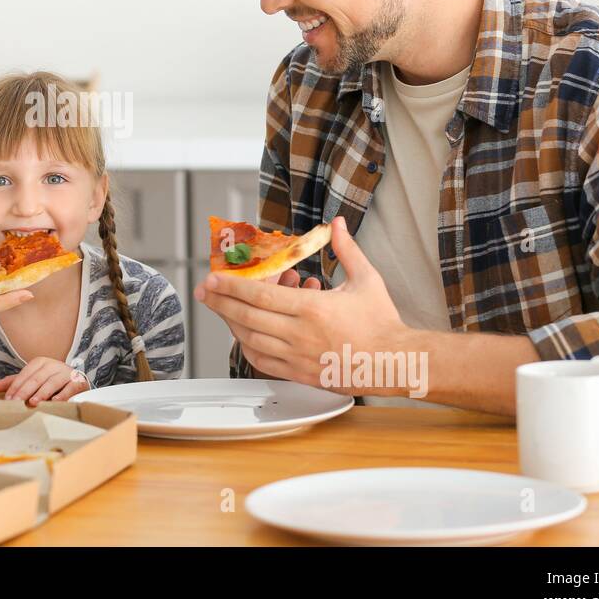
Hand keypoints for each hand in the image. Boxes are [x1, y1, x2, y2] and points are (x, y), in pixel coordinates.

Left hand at [0, 357, 89, 404]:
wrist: (76, 379)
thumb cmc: (50, 380)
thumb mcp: (33, 378)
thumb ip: (15, 382)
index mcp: (40, 362)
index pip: (25, 374)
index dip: (16, 386)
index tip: (8, 398)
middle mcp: (53, 365)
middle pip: (37, 378)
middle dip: (25, 391)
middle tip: (16, 402)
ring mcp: (66, 373)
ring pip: (52, 382)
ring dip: (42, 392)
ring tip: (33, 402)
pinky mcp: (78, 381)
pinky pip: (70, 388)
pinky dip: (63, 395)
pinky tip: (55, 402)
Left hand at [193, 217, 413, 392]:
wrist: (394, 362)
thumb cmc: (381, 323)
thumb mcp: (366, 279)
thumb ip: (346, 250)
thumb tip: (336, 224)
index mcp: (313, 309)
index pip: (261, 296)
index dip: (233, 286)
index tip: (213, 278)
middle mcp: (300, 335)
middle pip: (247, 318)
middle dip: (220, 302)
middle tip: (204, 292)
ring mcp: (297, 357)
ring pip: (251, 340)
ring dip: (232, 322)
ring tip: (222, 308)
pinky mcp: (299, 374)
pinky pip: (263, 361)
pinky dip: (248, 346)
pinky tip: (245, 333)